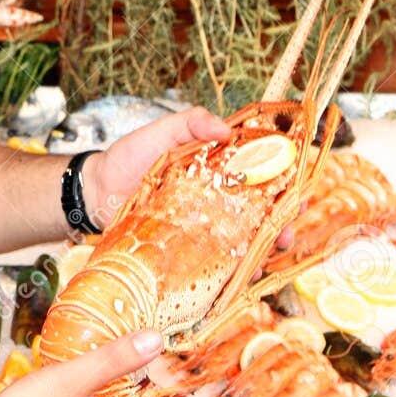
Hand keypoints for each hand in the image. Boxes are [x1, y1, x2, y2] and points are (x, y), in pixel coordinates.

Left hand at [81, 106, 293, 251]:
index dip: (284, 175)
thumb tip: (225, 128)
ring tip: (272, 250)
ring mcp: (204, 222)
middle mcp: (216, 195)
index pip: (260, 168)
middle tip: (290, 224)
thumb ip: (190, 124)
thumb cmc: (127, 158)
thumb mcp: (160, 133)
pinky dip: (235, 267)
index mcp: (218, 165)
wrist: (96, 192)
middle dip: (282, 217)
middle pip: (260, 207)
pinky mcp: (189, 246)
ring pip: (245, 235)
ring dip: (264, 244)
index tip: (299, 183)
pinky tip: (245, 272)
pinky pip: (218, 259)